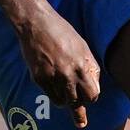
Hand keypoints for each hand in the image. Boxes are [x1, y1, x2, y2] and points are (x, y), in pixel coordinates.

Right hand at [16, 5, 100, 127]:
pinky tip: (54, 87)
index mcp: (82, 65)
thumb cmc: (61, 32)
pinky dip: (54, 95)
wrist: (36, 24)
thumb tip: (93, 84)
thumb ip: (89, 66)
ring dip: (67, 100)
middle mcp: (68, 74)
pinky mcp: (39, 78)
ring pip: (64, 102)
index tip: (89, 96)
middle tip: (78, 105)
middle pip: (79, 102)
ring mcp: (52, 77)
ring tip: (65, 94)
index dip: (91, 96)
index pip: (92, 94)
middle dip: (80, 103)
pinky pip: (51, 96)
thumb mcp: (82, 46)